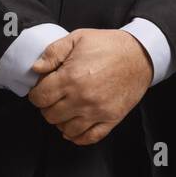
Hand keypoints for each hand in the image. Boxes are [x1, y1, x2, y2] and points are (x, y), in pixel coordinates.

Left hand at [26, 28, 152, 145]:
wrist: (140, 55)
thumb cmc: (110, 45)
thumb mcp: (78, 38)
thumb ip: (53, 52)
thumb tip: (36, 68)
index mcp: (71, 78)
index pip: (40, 97)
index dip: (35, 94)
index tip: (40, 90)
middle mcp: (82, 98)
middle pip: (50, 115)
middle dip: (47, 107)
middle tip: (52, 98)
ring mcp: (97, 111)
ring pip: (66, 129)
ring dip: (60, 121)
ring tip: (63, 109)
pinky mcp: (111, 119)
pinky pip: (89, 138)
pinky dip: (77, 136)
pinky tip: (74, 127)